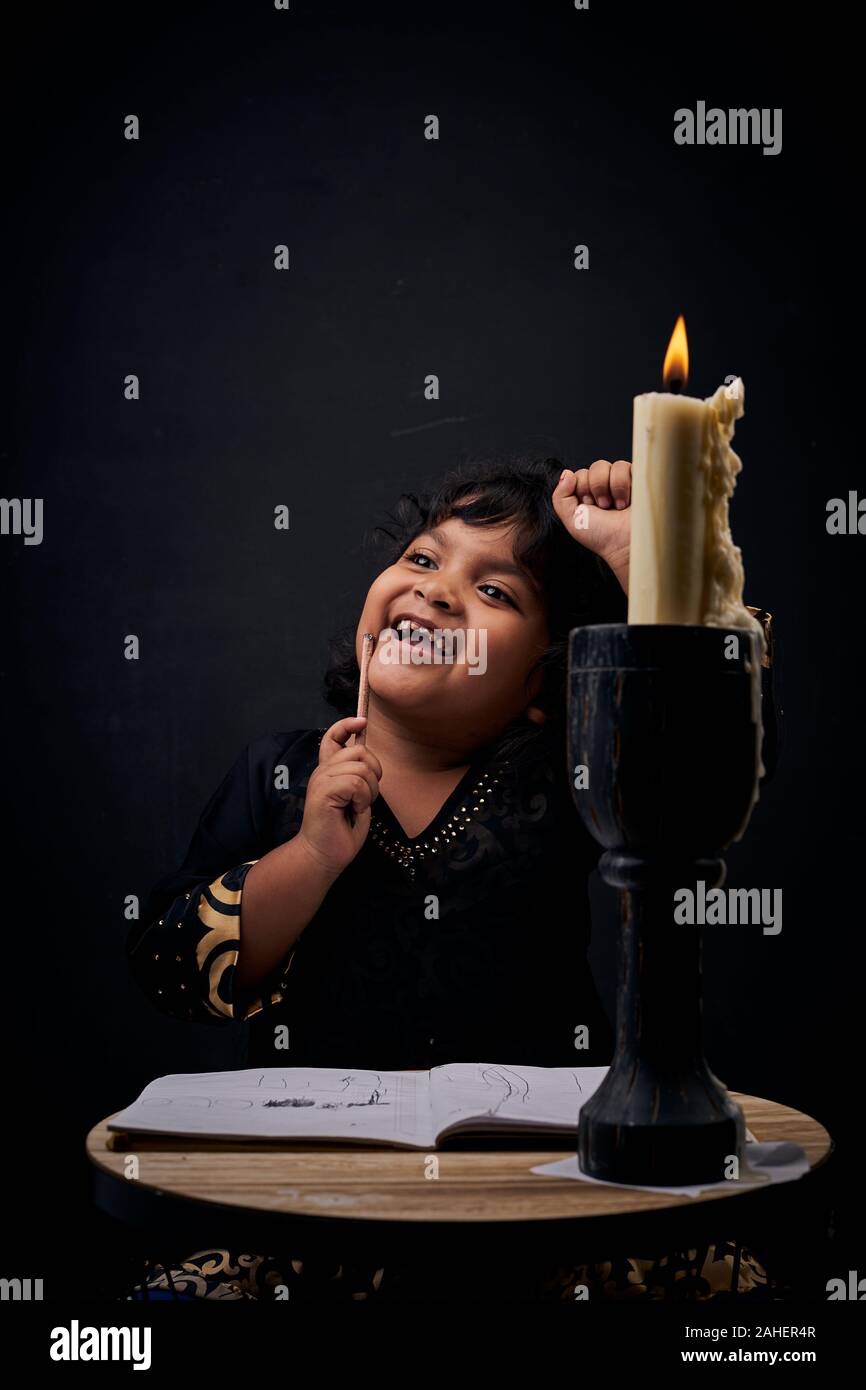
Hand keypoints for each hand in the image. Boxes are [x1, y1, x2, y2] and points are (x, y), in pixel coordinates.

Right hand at [297, 716, 381, 876]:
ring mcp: (321, 780)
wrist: (324, 856)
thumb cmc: (342, 831)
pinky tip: (353, 811)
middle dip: (374, 773)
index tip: (361, 722)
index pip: (333, 736)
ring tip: (358, 806)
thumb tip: (369, 758)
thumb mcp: (356, 797)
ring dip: (369, 791)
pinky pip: (356, 783)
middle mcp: (322, 771)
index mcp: (329, 771)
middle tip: (366, 797)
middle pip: (359, 751)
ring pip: (361, 768)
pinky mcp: (323, 792)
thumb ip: (359, 776)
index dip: (347, 724)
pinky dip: (362, 799)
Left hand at [552, 459, 631, 594]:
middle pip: (596, 467)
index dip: (582, 489)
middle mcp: (607, 485)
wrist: (625, 545)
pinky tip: (628, 502)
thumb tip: (567, 473)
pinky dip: (623, 484)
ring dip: (611, 488)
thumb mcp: (571, 520)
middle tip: (604, 507)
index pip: (580, 474)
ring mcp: (625, 482)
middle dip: (596, 488)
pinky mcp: (640, 480)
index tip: (589, 507)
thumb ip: (560, 496)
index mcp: (590, 493)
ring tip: (617, 506)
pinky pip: (627, 466)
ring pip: (611, 465)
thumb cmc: (601, 537)